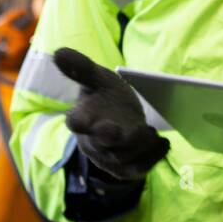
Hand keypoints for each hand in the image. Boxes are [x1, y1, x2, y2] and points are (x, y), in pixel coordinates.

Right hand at [53, 48, 169, 181]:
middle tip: (116, 129)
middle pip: (99, 144)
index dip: (78, 121)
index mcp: (82, 118)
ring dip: (137, 146)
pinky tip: (164, 144)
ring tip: (151, 132)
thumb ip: (81, 68)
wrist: (120, 115)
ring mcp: (109, 156)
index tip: (80, 120)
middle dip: (108, 138)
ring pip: (121, 158)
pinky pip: (138, 168)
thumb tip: (58, 52)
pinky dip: (152, 158)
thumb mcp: (97, 78)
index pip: (75, 122)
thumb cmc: (105, 95)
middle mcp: (93, 141)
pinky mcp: (125, 167)